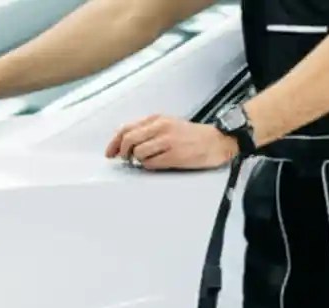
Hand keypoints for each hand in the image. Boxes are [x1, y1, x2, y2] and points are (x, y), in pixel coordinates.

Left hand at [105, 114, 238, 169]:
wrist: (217, 140)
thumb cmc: (192, 135)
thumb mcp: (168, 125)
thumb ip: (147, 131)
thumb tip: (124, 143)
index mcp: (157, 119)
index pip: (126, 129)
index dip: (114, 143)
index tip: (110, 152)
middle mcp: (160, 128)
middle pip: (128, 140)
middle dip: (122, 153)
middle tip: (125, 159)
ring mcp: (167, 141)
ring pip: (137, 153)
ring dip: (138, 160)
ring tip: (148, 160)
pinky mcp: (174, 156)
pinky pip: (150, 164)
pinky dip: (149, 166)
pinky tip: (158, 163)